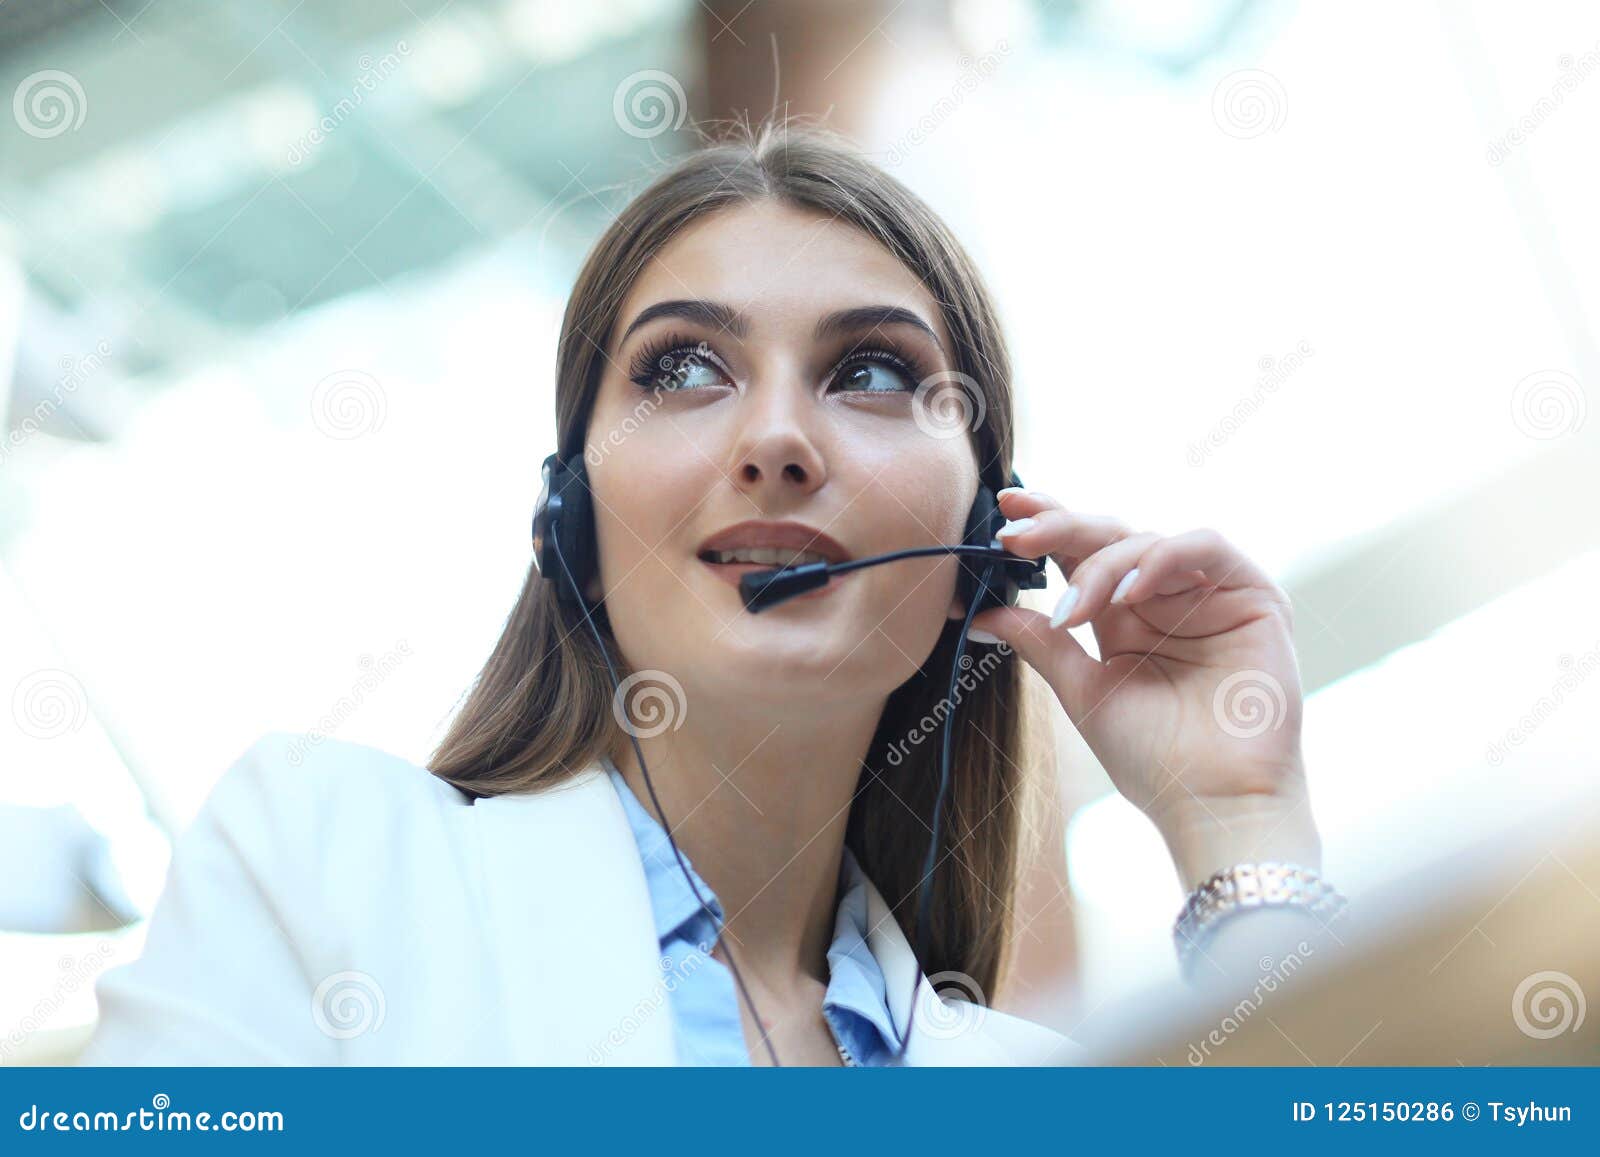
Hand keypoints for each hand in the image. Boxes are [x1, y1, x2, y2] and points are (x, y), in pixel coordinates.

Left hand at [967, 489, 1320, 889]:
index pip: (1082, 554)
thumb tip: (978, 615)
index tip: (1004, 514)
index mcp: (1124, 617)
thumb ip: (1041, 644)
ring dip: (1103, 564)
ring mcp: (1209, 593)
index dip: (1046, 526)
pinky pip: (1205, 547)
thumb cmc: (1155, 758)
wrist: (1214, 802)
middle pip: (1110, 537)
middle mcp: (1165, 598)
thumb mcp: (1084, 691)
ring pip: (1148, 540)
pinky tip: (1129, 594)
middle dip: (1060, 527)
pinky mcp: (1254, 594)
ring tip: (1074, 606)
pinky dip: (1161, 559)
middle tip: (1015, 535)